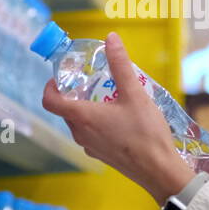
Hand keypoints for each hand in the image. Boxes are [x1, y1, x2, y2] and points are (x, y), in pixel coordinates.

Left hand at [42, 32, 196, 205]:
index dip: (50, 86)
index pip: (50, 101)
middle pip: (66, 110)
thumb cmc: (145, 133)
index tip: (61, 77)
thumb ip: (120, 65)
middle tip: (91, 80)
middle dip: (74, 94)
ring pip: (80, 123)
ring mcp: (91, 147)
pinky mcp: (103, 155)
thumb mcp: (134, 94)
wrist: (159, 170)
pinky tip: (120, 117)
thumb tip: (111, 39)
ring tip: (109, 96)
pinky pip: (92, 134)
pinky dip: (98, 122)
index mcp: (82, 117)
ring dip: (87, 108)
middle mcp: (81, 134)